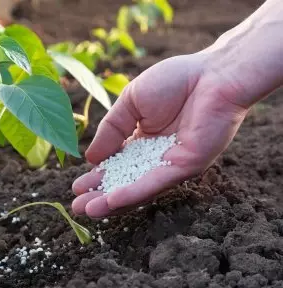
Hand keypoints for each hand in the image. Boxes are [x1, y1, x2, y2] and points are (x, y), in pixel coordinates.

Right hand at [72, 53, 249, 217]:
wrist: (212, 74)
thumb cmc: (174, 81)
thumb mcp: (130, 102)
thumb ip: (111, 130)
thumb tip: (89, 157)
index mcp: (142, 140)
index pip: (115, 164)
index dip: (97, 176)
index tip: (76, 187)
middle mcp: (156, 157)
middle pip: (124, 182)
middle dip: (100, 195)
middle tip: (77, 208)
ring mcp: (171, 165)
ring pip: (138, 189)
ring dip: (113, 201)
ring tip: (88, 211)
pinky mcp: (186, 167)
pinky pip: (155, 183)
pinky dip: (133, 193)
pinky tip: (112, 200)